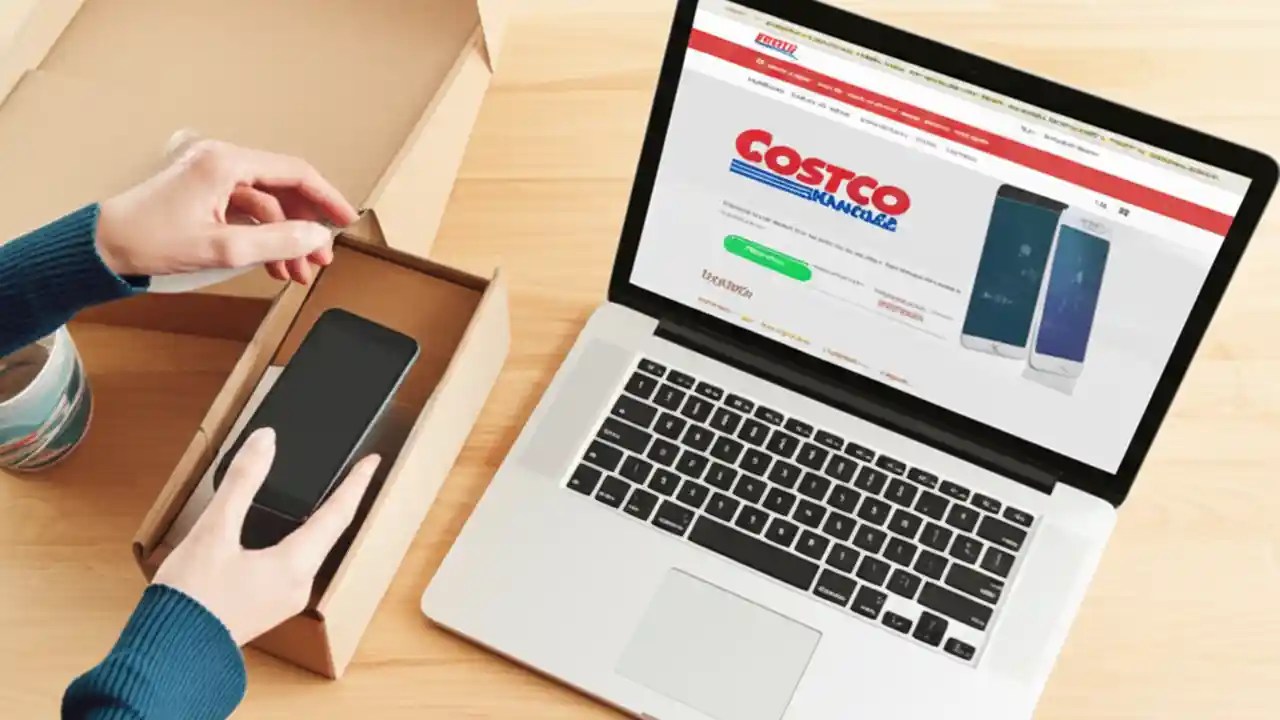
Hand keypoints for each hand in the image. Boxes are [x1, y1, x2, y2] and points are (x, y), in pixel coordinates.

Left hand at [95, 139, 359, 284]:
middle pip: (283, 188)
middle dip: (305, 226)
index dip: (326, 198)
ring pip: (266, 205)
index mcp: (226, 163)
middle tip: (321, 257)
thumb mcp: (223, 248)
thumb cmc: (149, 241)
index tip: (346, 221)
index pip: (295, 173)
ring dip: (284, 238)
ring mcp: (211, 176)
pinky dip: (262, 236)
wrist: (101, 248)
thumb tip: (317, 237)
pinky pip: (246, 212)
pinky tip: (271, 263)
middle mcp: (220, 161)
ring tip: (296, 271)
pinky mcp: (203, 193)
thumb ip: (278, 242)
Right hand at [153, 428, 379, 645]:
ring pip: (312, 551)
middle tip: (353, 475)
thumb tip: (265, 441)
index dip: (356, 484)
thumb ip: (242, 482)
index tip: (372, 462)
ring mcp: (284, 599)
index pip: (338, 514)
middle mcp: (298, 585)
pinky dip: (299, 540)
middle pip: (330, 533)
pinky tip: (286, 532)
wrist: (168, 653)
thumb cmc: (189, 598)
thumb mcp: (213, 530)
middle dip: (342, 502)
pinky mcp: (267, 606)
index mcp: (295, 566)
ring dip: (320, 522)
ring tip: (326, 498)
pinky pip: (294, 565)